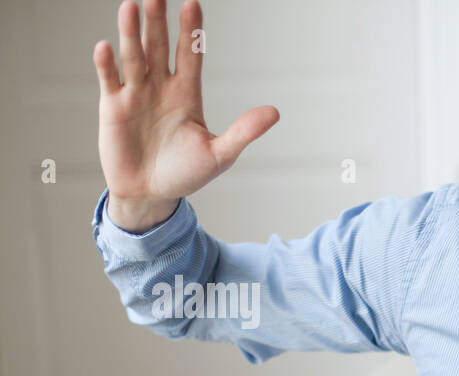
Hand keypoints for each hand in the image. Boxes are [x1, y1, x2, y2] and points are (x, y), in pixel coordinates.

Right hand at [93, 0, 278, 230]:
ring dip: (132, 32)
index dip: (191, 31)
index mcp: (187, 94)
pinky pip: (110, 80)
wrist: (152, 195)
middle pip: (160, 47)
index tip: (193, 3)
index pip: (190, 55)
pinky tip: (106, 46)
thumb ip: (243, 132)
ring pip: (134, 56)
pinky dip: (107, 64)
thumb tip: (274, 112)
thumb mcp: (220, 155)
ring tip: (132, 5)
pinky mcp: (113, 107)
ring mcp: (135, 94)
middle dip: (159, 21)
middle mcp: (160, 87)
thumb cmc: (186, 174)